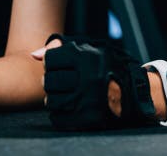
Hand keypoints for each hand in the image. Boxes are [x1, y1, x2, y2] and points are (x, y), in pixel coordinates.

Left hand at [31, 34, 155, 129]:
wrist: (132, 92)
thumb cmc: (106, 68)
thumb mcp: (90, 50)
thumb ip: (61, 49)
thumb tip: (34, 55)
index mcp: (87, 57)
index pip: (50, 59)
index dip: (53, 63)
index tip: (62, 66)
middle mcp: (87, 77)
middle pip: (48, 80)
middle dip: (53, 82)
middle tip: (63, 83)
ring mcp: (87, 99)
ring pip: (50, 100)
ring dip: (56, 98)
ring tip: (67, 94)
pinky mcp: (87, 118)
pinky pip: (57, 118)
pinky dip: (60, 114)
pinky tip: (71, 107)